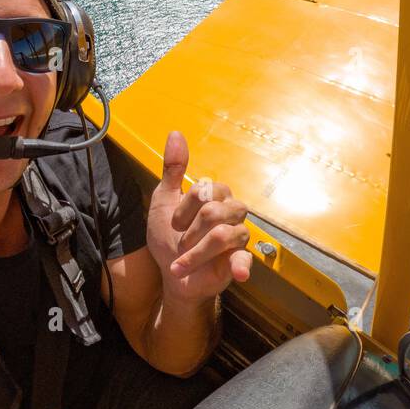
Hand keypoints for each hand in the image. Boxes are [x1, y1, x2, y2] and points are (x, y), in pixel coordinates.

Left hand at [145, 131, 251, 304]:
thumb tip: (176, 133)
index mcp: (216, 195)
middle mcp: (231, 212)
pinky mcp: (238, 260)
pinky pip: (245, 259)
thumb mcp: (164, 201)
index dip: (183, 210)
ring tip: (181, 264)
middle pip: (214, 212)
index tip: (173, 224)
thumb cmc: (168, 236)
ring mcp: (237, 237)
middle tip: (179, 244)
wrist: (170, 274)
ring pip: (223, 235)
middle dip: (189, 232)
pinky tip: (237, 274)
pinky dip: (241, 266)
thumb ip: (172, 169)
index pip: (203, 191)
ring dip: (195, 254)